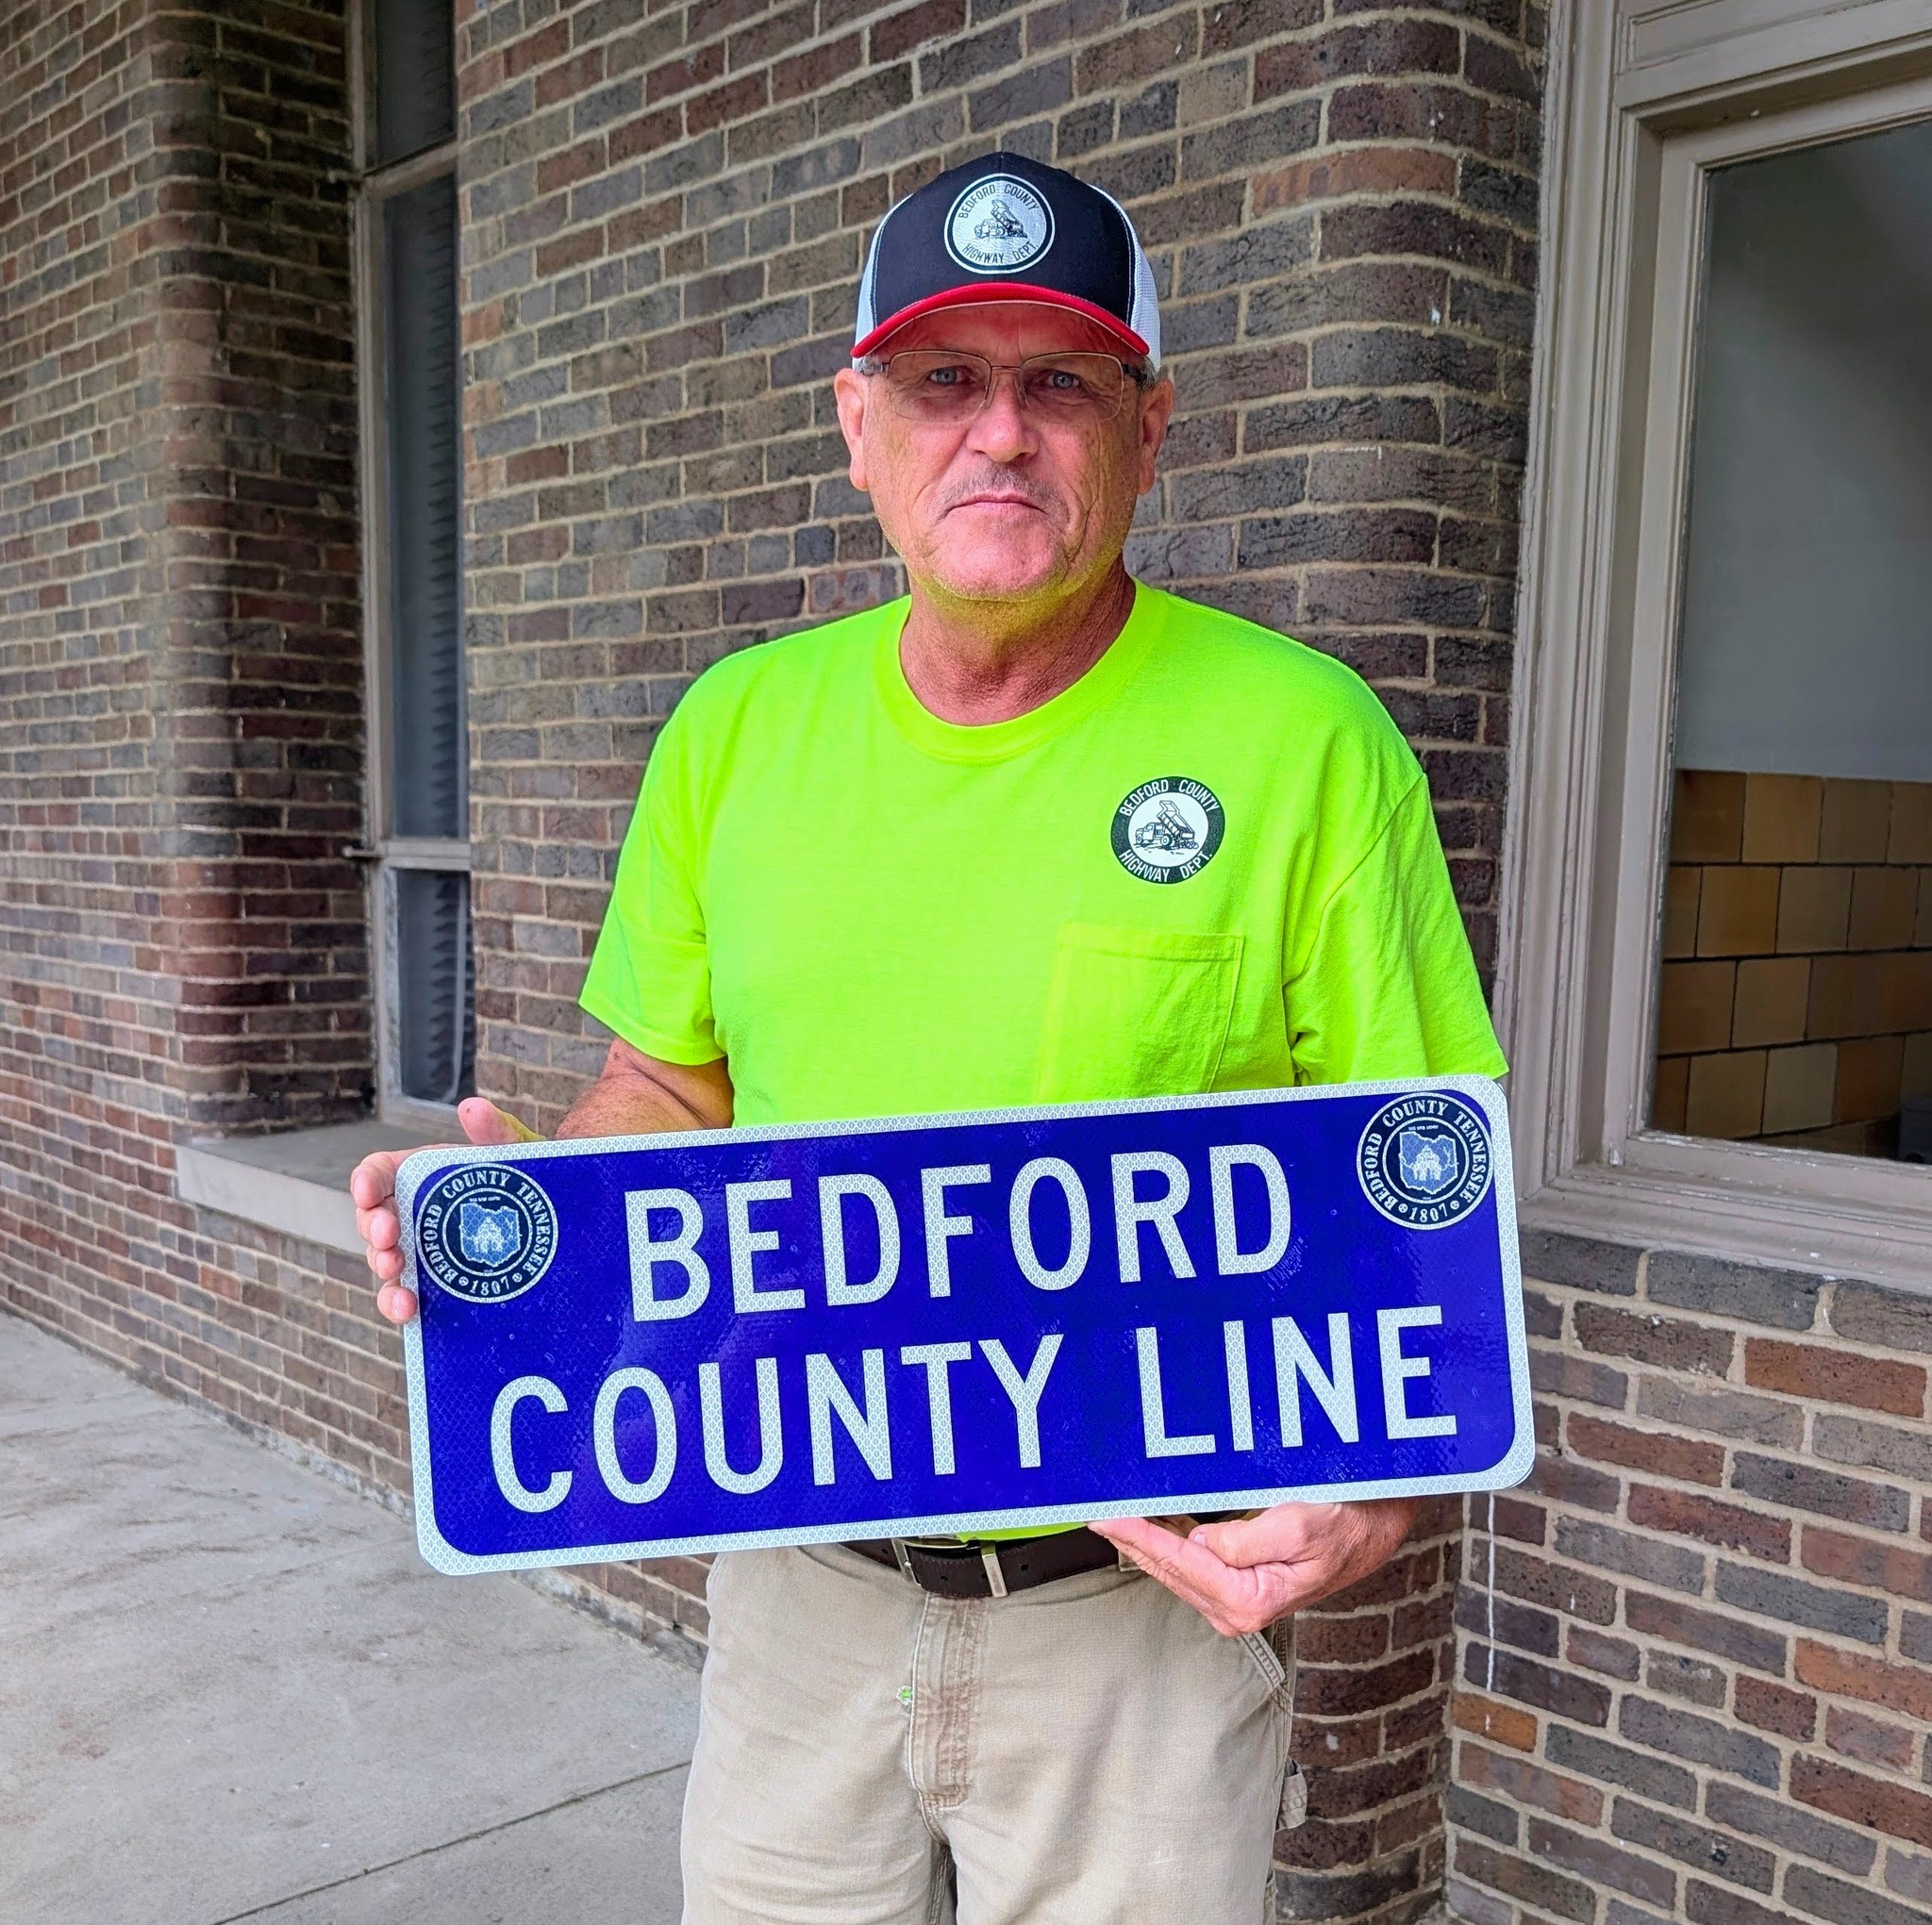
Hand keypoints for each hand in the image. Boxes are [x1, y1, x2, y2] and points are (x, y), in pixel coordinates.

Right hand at [350, 1097, 539, 1325]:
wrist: (547, 1223)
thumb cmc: (525, 1182)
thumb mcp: (515, 1154)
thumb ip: (496, 1130)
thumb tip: (472, 1107)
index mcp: (420, 1174)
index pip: (378, 1172)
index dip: (366, 1180)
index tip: (368, 1191)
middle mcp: (411, 1212)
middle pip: (373, 1218)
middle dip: (374, 1227)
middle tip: (390, 1236)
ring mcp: (418, 1249)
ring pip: (384, 1259)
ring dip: (382, 1266)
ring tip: (394, 1270)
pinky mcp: (430, 1282)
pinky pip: (403, 1295)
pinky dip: (397, 1303)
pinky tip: (408, 1309)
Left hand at [1090, 1498, 1416, 1636]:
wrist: (1370, 1531)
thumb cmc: (1342, 1526)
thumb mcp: (1299, 1528)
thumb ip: (1246, 1542)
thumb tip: (1199, 1543)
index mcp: (1248, 1600)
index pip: (1177, 1561)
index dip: (1136, 1534)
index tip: (1105, 1514)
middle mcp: (1233, 1609)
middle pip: (1164, 1567)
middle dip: (1126, 1538)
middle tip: (1088, 1508)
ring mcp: (1229, 1600)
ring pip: (1169, 1566)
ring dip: (1136, 1539)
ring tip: (1104, 1513)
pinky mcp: (1230, 1585)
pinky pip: (1183, 1561)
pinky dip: (1157, 1540)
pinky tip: (1139, 1523)